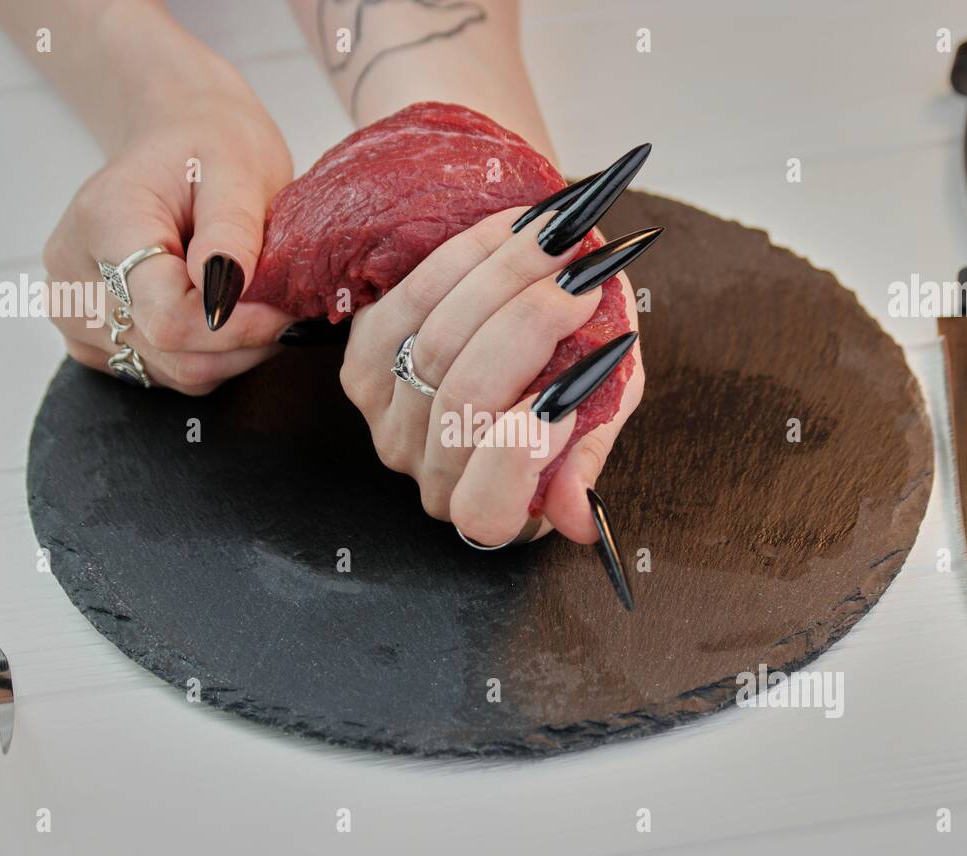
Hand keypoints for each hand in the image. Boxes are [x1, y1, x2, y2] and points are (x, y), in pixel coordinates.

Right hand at [42, 82, 296, 393]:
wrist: (180, 143)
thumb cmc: (211, 147)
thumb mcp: (237, 168)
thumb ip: (231, 232)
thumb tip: (224, 296)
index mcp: (102, 223)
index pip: (169, 316)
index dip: (240, 324)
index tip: (286, 305)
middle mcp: (72, 277)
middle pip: (173, 351)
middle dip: (245, 339)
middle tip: (283, 302)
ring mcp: (76, 315)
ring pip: (177, 372)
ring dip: (234, 350)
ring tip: (255, 300)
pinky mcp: (95, 341)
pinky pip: (169, 374)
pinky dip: (212, 355)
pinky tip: (225, 312)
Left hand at [340, 207, 648, 544]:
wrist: (532, 315)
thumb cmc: (575, 375)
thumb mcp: (604, 411)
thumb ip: (589, 455)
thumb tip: (578, 516)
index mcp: (490, 509)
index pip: (485, 506)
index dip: (516, 455)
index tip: (563, 400)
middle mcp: (429, 474)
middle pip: (464, 398)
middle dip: (528, 324)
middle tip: (582, 277)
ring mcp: (387, 420)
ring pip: (437, 342)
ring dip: (503, 276)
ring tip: (557, 237)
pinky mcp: (362, 360)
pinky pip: (409, 302)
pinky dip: (466, 257)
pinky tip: (511, 227)